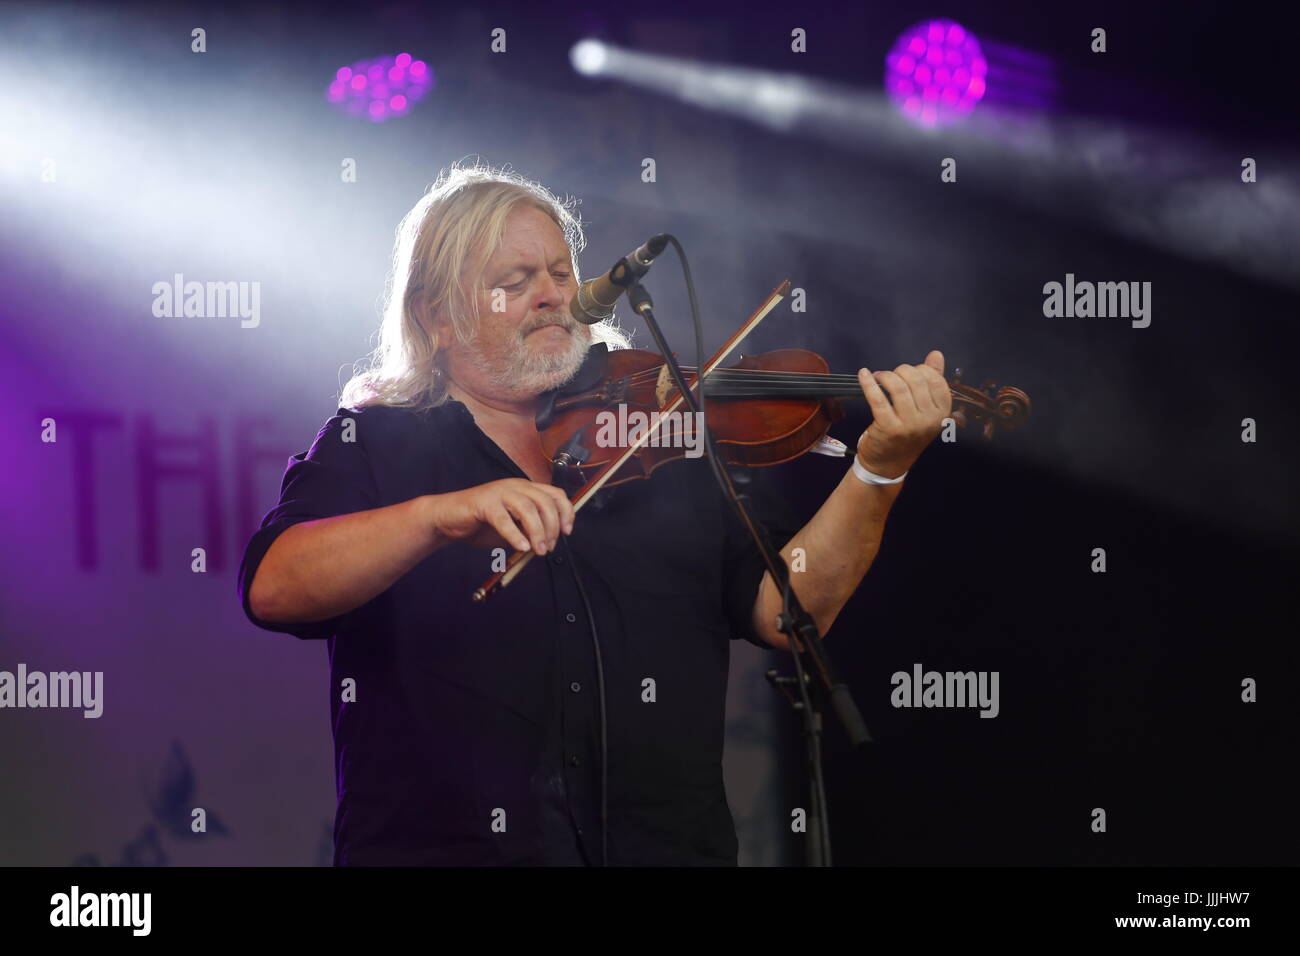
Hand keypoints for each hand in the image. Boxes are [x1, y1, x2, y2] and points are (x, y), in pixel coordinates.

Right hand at [432, 479, 573, 554]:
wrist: (448, 519)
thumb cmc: (482, 524)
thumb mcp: (513, 527)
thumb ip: (530, 530)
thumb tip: (548, 543)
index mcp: (525, 489)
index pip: (555, 495)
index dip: (565, 513)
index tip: (567, 532)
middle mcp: (515, 486)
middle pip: (544, 502)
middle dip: (552, 527)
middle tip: (548, 548)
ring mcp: (499, 492)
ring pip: (527, 508)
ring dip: (537, 532)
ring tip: (537, 550)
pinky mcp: (483, 502)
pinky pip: (503, 519)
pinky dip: (515, 535)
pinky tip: (521, 547)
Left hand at [855, 350, 951, 479]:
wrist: (888, 464)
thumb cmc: (907, 433)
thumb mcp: (924, 410)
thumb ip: (932, 381)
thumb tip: (936, 354)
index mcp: (942, 413)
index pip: (935, 379)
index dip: (919, 370)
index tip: (905, 374)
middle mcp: (929, 419)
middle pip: (915, 380)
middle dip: (899, 371)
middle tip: (888, 376)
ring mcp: (910, 425)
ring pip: (898, 387)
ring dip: (884, 376)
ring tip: (877, 377)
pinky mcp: (889, 428)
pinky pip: (878, 398)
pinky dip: (868, 383)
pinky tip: (863, 375)